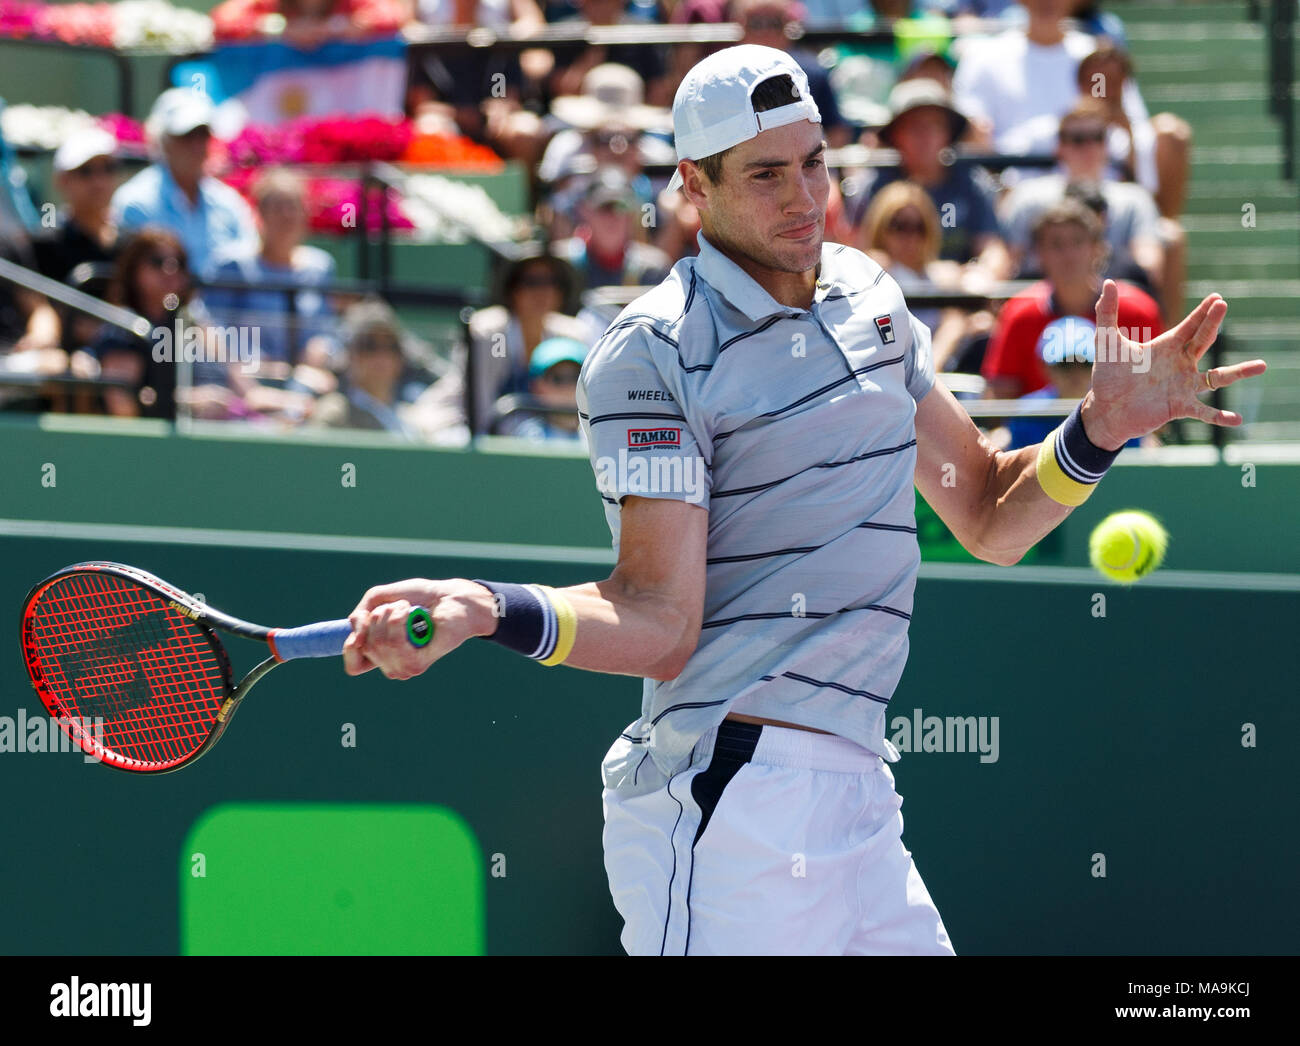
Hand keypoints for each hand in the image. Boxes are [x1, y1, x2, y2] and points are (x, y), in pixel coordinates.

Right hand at [344, 578, 496, 678]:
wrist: (450, 596)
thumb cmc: (419, 598)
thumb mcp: (378, 599)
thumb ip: (358, 617)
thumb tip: (354, 640)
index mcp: (380, 654)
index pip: (353, 666)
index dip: (351, 646)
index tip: (364, 624)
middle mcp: (390, 664)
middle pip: (362, 646)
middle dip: (377, 616)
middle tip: (399, 606)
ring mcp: (403, 667)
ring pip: (377, 643)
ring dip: (389, 615)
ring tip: (407, 608)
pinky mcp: (417, 664)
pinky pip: (393, 643)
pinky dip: (399, 620)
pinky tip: (411, 614)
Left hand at [1081, 280, 1266, 449]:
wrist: (1105, 409)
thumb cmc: (1109, 376)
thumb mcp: (1106, 343)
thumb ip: (1107, 313)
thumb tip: (1108, 283)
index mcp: (1167, 347)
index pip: (1190, 326)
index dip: (1202, 313)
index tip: (1217, 298)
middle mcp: (1180, 364)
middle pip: (1203, 341)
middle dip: (1212, 323)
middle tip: (1223, 304)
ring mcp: (1183, 386)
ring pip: (1217, 378)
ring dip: (1238, 372)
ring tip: (1262, 365)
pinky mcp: (1179, 407)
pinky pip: (1204, 412)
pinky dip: (1219, 416)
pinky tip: (1236, 419)